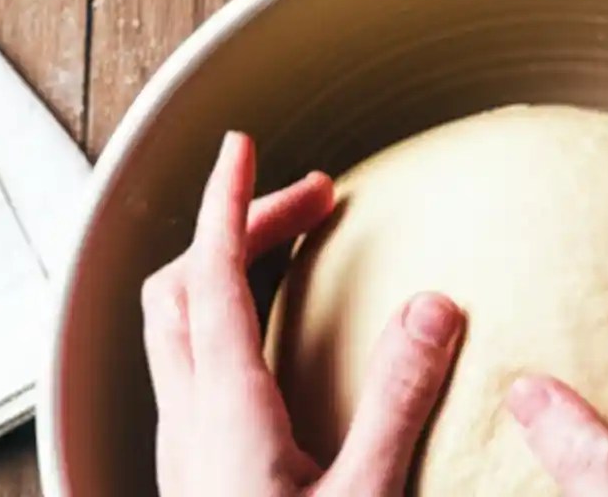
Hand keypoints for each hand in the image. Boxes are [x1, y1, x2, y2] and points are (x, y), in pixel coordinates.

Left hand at [141, 132, 466, 496]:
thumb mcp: (363, 495)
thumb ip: (396, 402)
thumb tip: (433, 307)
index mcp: (226, 408)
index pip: (213, 276)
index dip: (226, 202)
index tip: (240, 146)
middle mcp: (189, 417)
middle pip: (183, 286)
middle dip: (238, 225)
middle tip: (310, 202)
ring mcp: (182, 446)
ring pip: (174, 324)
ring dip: (220, 268)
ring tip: (284, 249)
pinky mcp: (191, 470)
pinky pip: (184, 362)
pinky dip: (219, 314)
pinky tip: (266, 334)